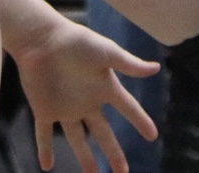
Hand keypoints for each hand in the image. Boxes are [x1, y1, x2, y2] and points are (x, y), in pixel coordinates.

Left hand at [12, 19, 160, 172]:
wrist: (42, 38)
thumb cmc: (77, 42)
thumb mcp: (107, 53)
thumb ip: (129, 64)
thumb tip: (157, 69)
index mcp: (105, 87)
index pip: (128, 108)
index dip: (141, 122)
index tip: (153, 136)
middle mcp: (87, 101)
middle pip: (104, 133)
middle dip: (114, 153)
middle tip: (123, 172)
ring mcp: (66, 107)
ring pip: (77, 139)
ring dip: (85, 158)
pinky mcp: (44, 109)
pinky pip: (44, 134)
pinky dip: (45, 150)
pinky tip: (47, 166)